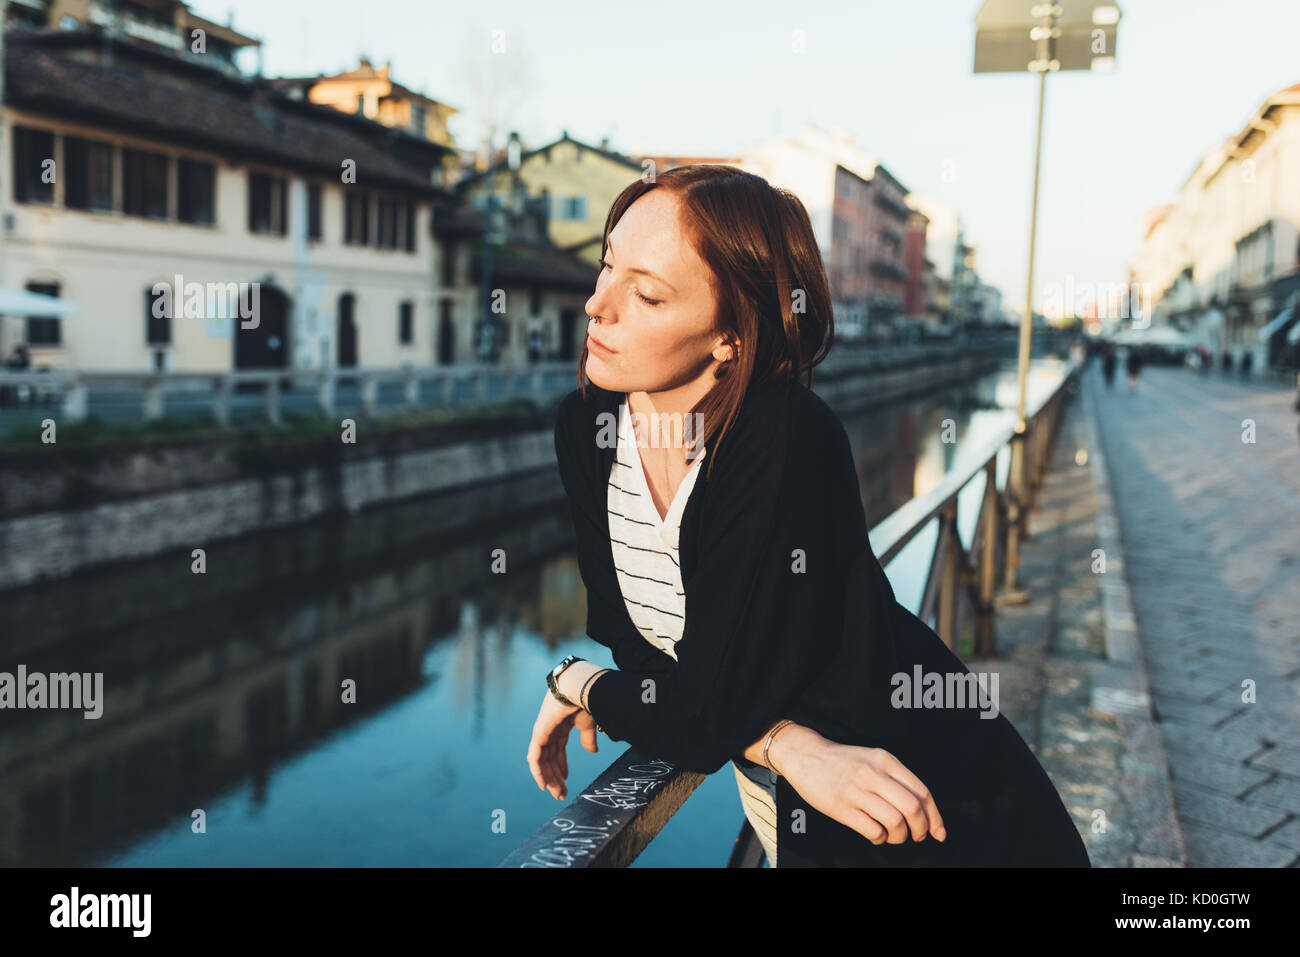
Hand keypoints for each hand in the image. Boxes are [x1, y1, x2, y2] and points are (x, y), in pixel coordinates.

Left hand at [526, 692, 599, 800]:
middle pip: (550, 758)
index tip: (566, 782)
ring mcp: (543, 731)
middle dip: (555, 776)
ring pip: (543, 761)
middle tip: (561, 794)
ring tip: (556, 793)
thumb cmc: (587, 700)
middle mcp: (550, 730)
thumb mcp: (588, 724)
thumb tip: (592, 752)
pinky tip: (543, 784)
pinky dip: (538, 771)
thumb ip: (588, 739)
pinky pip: (535, 757)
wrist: (582, 687)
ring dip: (549, 778)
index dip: (562, 768)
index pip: (558, 751)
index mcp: (561, 726)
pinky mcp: (539, 733)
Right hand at [775, 728, 946, 845]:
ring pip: (895, 822)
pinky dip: (880, 838)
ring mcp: (857, 791)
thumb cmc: (842, 761)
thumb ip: (895, 778)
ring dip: (899, 836)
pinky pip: (873, 830)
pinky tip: (876, 835)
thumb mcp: (873, 759)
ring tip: (893, 836)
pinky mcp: (842, 807)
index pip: (921, 792)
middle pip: (912, 808)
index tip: (938, 832)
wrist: (805, 755)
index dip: (935, 817)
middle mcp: (873, 774)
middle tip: (917, 836)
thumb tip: (922, 808)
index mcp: (885, 760)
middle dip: (921, 829)